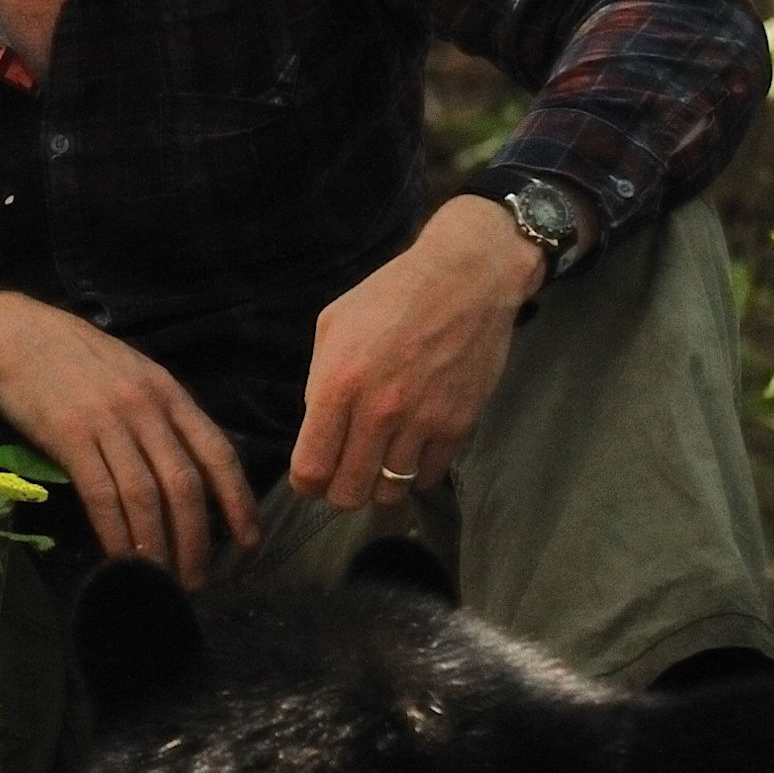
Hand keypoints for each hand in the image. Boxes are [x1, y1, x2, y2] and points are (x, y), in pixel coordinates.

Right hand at [0, 291, 255, 585]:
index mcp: (168, 392)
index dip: (237, 500)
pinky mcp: (69, 436)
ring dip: (157, 545)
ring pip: (145, 495)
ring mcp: (107, 421)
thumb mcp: (134, 374)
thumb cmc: (74, 358)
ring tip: (161, 581)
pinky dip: (115, 532)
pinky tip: (121, 559)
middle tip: (197, 580)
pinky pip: (101, 494)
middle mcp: (145, 407)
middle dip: (196, 539)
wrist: (14, 334)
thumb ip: (162, 415)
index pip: (218, 451)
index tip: (248, 540)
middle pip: (184, 483)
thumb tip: (189, 471)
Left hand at [289, 198, 544, 513]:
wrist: (466, 279)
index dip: (306, 483)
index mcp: (339, 384)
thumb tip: (318, 430)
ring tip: (380, 461)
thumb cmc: (391, 295)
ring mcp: (423, 422)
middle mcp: (379, 412)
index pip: (311, 468)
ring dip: (380, 485)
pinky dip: (417, 472)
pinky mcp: (459, 426)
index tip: (311, 479)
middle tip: (345, 474)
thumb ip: (319, 381)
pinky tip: (412, 449)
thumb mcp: (333, 325)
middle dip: (340, 492)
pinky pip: (430, 477)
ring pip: (390, 493)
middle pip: (349, 494)